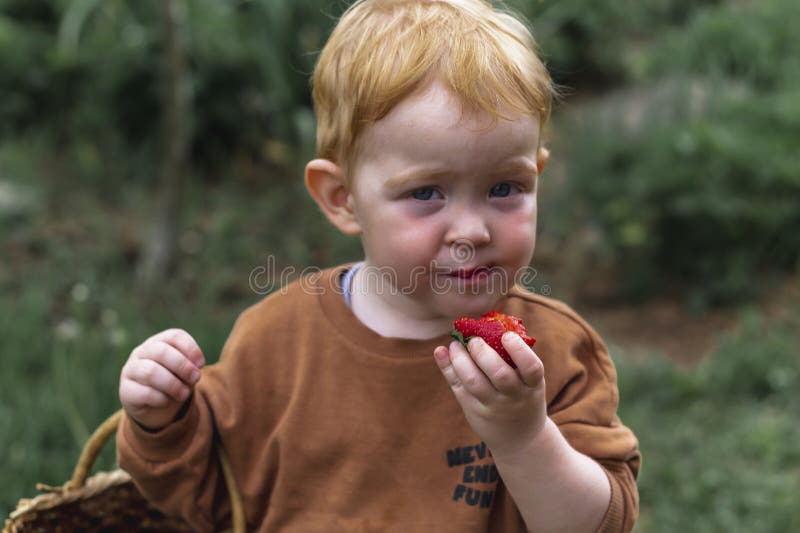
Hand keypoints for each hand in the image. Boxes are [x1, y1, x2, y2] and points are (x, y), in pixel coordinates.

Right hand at [119, 328, 204, 430]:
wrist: (155, 405)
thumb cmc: (174, 381)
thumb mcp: (185, 372)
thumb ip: (191, 368)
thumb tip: (194, 371)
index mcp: (159, 341)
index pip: (175, 336)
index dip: (191, 349)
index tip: (201, 364)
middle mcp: (142, 351)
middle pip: (161, 351)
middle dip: (183, 366)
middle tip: (196, 378)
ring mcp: (131, 370)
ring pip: (151, 372)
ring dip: (173, 384)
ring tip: (185, 394)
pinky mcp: (126, 390)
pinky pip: (145, 393)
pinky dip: (161, 398)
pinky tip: (167, 401)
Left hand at [434, 332, 546, 457]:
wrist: (520, 440)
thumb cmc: (523, 398)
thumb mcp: (530, 383)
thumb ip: (515, 359)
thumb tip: (488, 324)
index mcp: (532, 385)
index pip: (531, 367)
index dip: (519, 350)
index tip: (506, 336)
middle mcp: (513, 397)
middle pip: (499, 375)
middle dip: (483, 353)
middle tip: (474, 340)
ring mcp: (492, 405)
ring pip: (474, 382)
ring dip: (461, 359)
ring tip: (455, 344)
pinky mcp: (473, 410)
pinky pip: (458, 387)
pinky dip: (447, 368)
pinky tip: (441, 352)